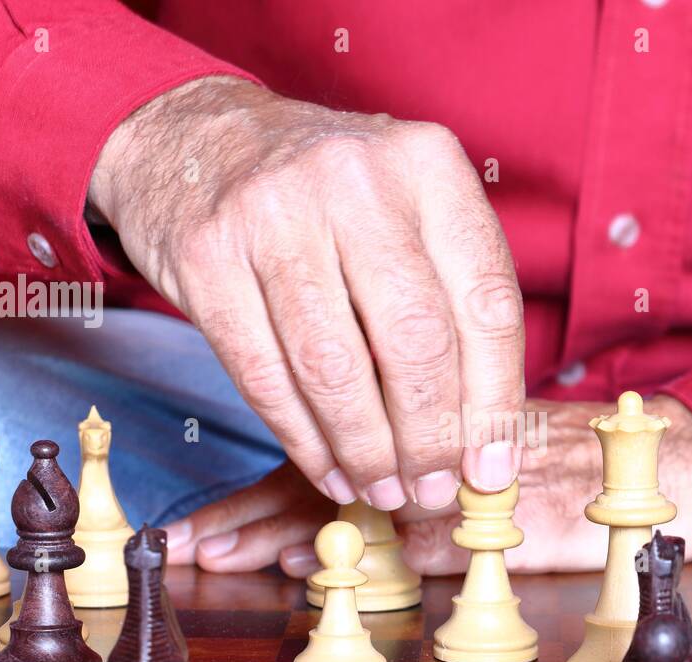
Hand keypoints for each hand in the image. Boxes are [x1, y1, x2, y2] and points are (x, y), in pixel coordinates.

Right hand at [88, 77, 525, 512]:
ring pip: (334, 368)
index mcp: (428, 165)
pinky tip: (329, 470)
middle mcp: (355, 180)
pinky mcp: (207, 256)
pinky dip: (303, 440)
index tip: (491, 469)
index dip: (494, 402)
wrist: (197, 140)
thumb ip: (451, 300)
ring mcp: (272, 213)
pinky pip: (265, 375)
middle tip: (432, 491)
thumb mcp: (407, 210)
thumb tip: (485, 440)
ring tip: (383, 491)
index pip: (486, 303)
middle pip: (414, 341)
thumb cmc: (328, 195)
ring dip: (366, 451)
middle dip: (429, 438)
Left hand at [165, 396, 691, 574]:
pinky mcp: (530, 520)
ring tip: (238, 560)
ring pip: (381, 512)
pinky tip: (347, 570)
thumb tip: (359, 514)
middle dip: (258, 521)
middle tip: (194, 548)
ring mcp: (479, 491)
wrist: (676, 462)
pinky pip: (453, 537)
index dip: (261, 496)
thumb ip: (430, 474)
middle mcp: (438, 460)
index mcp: (422, 433)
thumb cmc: (576, 462)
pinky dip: (398, 554)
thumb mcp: (493, 456)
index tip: (202, 527)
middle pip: (336, 487)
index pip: (327, 457)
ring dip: (306, 537)